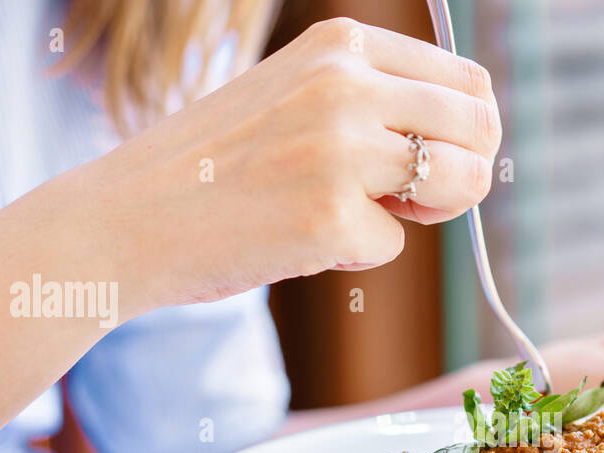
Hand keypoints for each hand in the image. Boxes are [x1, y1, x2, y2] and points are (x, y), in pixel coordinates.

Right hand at [85, 17, 500, 312]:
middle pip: (479, 128)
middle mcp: (346, 85)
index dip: (468, 133)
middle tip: (418, 202)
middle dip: (465, 175)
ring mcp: (340, 151)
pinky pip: (395, 245)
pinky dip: (358, 255)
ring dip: (429, 212)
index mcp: (340, 46)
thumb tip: (467, 139)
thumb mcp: (294, 98)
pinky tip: (300, 240)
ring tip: (363, 217)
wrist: (124, 219)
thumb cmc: (212, 168)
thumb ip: (370, 102)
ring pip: (460, 181)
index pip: (467, 81)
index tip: (439, 161)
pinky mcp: (331, 219)